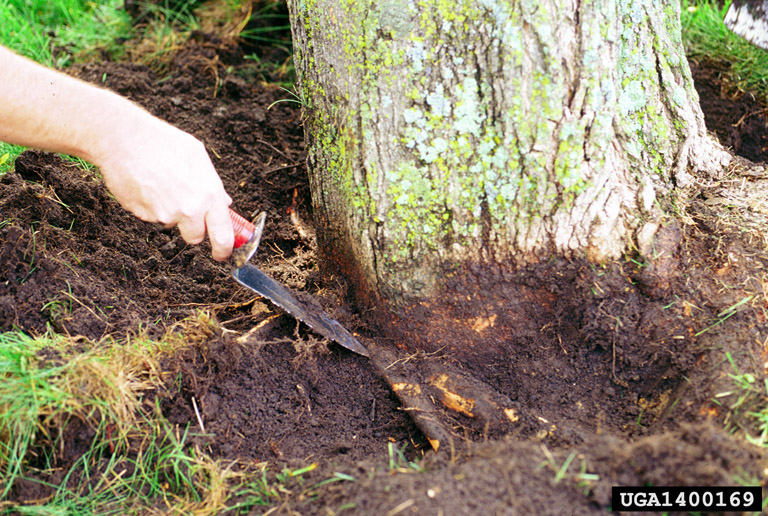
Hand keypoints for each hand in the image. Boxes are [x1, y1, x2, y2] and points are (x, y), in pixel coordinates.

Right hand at [93, 113, 234, 260]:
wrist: (124, 139)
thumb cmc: (163, 142)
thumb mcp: (198, 156)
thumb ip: (213, 184)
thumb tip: (224, 203)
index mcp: (208, 195)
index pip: (223, 235)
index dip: (224, 248)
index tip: (222, 253)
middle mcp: (189, 209)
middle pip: (195, 236)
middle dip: (193, 229)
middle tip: (187, 211)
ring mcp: (164, 214)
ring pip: (171, 223)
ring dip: (170, 211)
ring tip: (162, 183)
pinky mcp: (143, 215)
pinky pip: (151, 216)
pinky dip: (151, 205)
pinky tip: (147, 184)